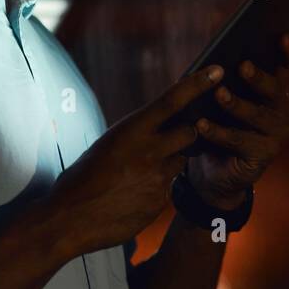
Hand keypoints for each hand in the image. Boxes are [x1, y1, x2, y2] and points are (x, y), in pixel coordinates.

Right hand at [45, 66, 223, 253]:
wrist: (70, 218)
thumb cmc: (82, 177)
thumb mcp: (107, 145)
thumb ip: (136, 136)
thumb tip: (155, 130)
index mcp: (132, 130)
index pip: (173, 100)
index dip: (198, 83)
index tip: (218, 70)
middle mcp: (150, 151)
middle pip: (190, 133)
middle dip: (188, 133)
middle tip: (177, 136)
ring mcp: (158, 178)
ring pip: (180, 163)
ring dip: (169, 162)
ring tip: (139, 172)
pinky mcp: (160, 202)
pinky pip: (167, 189)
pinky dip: (155, 188)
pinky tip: (133, 195)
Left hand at [189, 33, 288, 208]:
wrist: (213, 171)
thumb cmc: (217, 123)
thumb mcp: (222, 98)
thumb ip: (226, 79)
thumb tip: (214, 59)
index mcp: (274, 90)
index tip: (283, 36)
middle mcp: (280, 110)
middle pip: (275, 89)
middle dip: (259, 77)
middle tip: (243, 66)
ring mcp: (275, 135)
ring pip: (257, 115)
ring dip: (236, 104)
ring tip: (219, 93)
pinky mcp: (262, 156)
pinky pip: (239, 141)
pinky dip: (218, 132)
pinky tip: (201, 124)